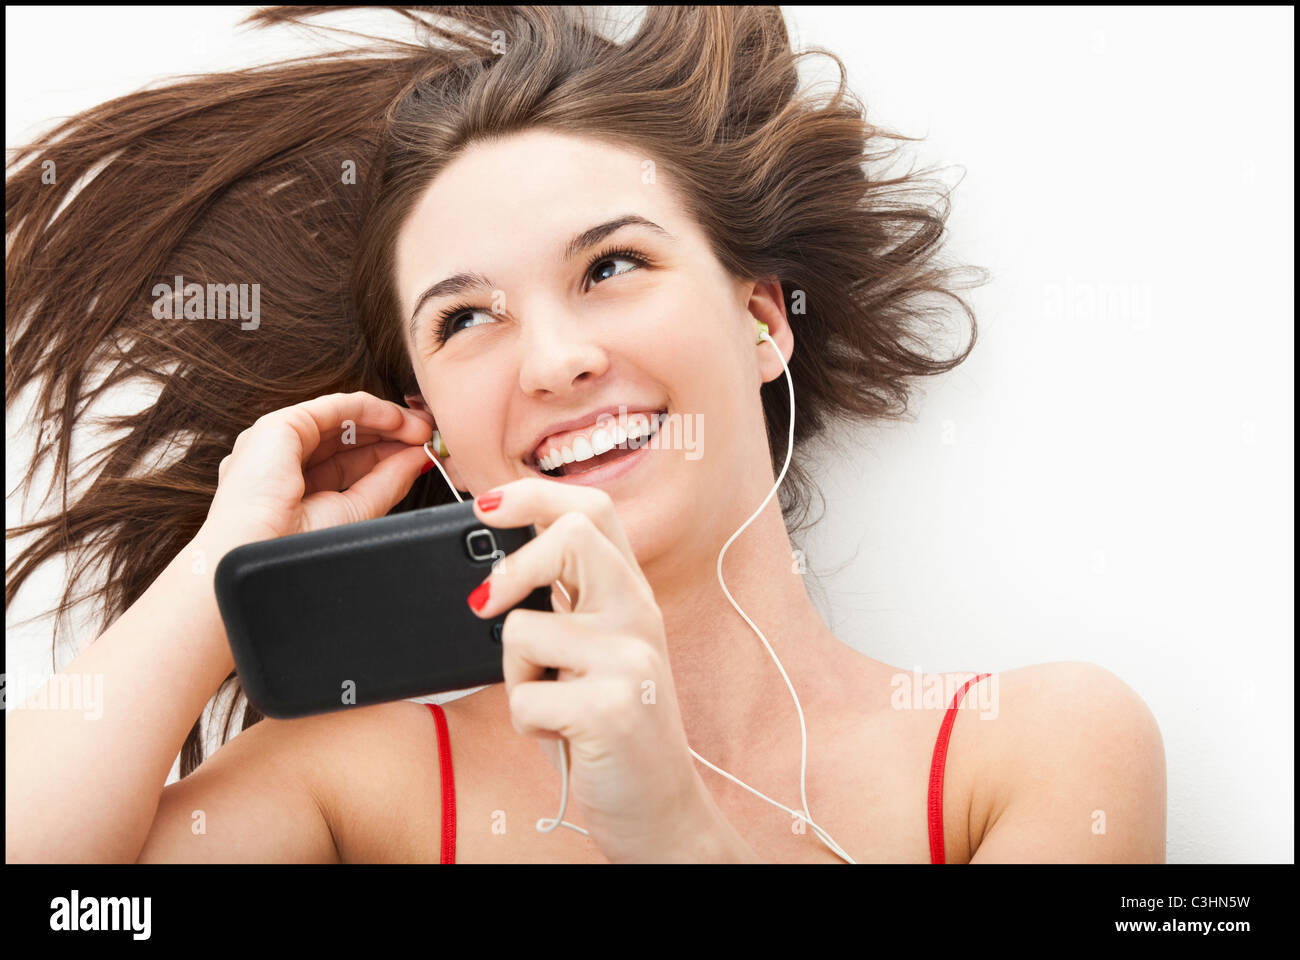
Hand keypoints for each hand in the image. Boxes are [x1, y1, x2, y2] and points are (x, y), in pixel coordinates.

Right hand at [201, 391, 432, 555]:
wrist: (258, 558)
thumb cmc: (292, 550)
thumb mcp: (355, 512)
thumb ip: (386, 483)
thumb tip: (419, 459)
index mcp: (293, 489)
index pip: (350, 464)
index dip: (389, 456)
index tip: (424, 455)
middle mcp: (281, 463)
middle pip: (347, 439)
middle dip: (392, 435)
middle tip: (429, 435)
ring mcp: (277, 443)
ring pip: (342, 420)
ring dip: (387, 421)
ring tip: (421, 429)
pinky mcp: (278, 426)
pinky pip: (333, 408)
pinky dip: (370, 410)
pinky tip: (398, 420)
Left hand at [466, 477, 747, 861]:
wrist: (662, 813)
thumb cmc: (614, 736)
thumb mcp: (599, 658)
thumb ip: (568, 608)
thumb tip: (499, 572)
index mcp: (632, 598)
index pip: (593, 510)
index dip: (534, 494)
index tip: (486, 503)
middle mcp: (638, 617)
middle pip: (572, 534)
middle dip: (512, 566)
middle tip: (486, 603)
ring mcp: (630, 660)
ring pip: (524, 630)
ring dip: (516, 677)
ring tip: (552, 705)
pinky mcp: (612, 707)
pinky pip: (525, 697)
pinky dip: (527, 724)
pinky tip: (562, 736)